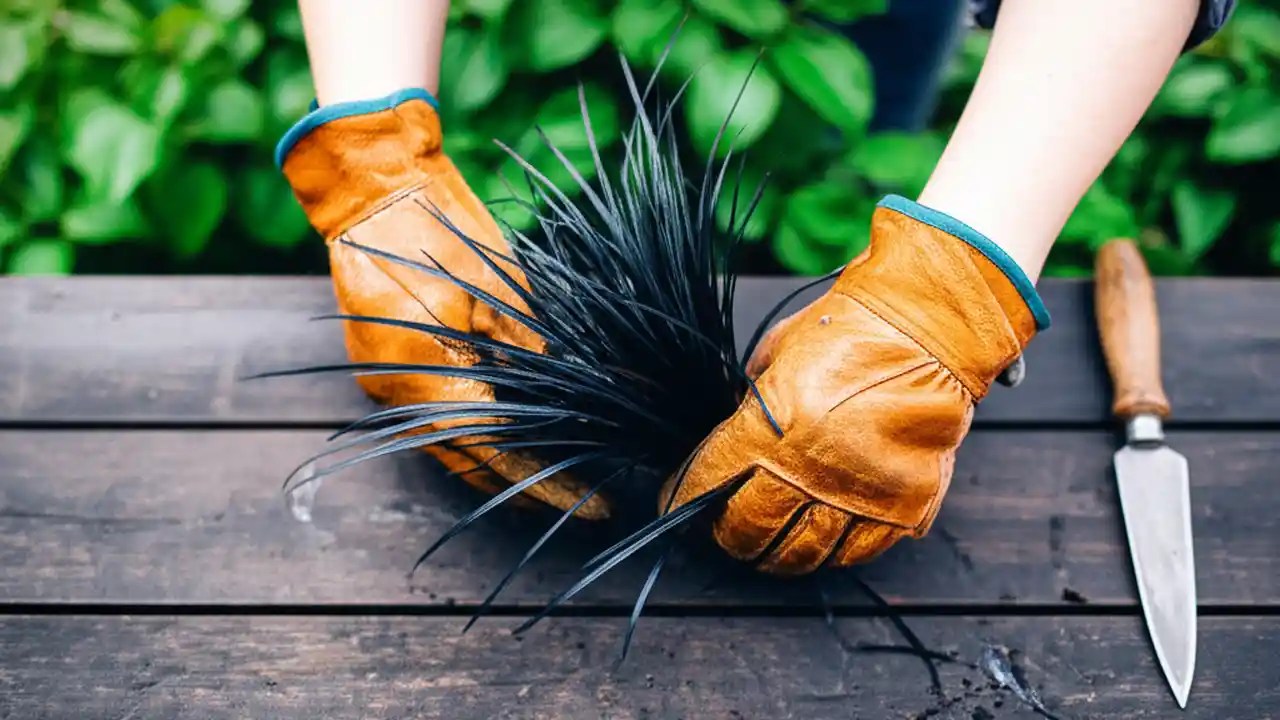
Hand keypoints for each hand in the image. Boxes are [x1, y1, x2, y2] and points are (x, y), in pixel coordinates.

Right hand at [279, 89, 608, 518]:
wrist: (376, 193)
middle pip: (473, 467)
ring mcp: (388, 389)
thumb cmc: (439, 231)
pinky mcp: (388, 373)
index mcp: (428, 378)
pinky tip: (511, 442)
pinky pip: (436, 424)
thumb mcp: (503, 291)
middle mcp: (400, 399)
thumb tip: (584, 397)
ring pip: (453, 452)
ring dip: (502, 469)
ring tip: (556, 480)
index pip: (499, 456)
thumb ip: (535, 351)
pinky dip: (475, 439)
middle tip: (583, 502)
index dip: (548, 486)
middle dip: (528, 489)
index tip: (591, 508)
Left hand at [664, 196, 1048, 572]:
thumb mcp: (775, 358)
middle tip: (723, 530)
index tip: (676, 500)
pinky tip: (820, 541)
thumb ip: (749, 406)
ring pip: (803, 553)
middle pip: (751, 530)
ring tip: (766, 548)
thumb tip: (731, 440)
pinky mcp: (903, 506)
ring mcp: (861, 495)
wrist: (928, 330)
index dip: (686, 497)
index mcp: (772, 429)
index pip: (710, 483)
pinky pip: (858, 552)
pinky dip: (833, 552)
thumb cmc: (846, 333)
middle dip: (729, 535)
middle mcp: (813, 471)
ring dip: (776, 555)